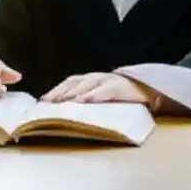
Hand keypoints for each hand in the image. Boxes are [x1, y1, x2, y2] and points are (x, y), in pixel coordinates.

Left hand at [42, 72, 156, 107]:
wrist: (148, 91)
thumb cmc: (121, 98)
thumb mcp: (100, 98)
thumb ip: (85, 101)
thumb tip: (63, 112)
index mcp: (89, 80)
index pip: (68, 83)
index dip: (55, 90)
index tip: (42, 101)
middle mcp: (96, 77)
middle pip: (74, 82)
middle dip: (60, 92)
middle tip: (48, 103)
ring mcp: (108, 80)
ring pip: (87, 84)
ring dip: (73, 93)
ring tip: (63, 102)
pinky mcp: (120, 87)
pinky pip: (104, 90)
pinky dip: (93, 95)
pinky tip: (84, 101)